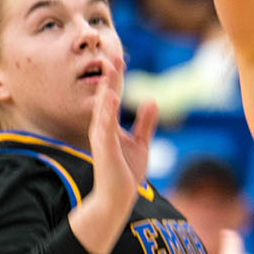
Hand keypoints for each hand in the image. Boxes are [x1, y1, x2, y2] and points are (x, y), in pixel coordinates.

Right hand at [82, 58, 158, 245]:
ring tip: (108, 71)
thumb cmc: (125, 173)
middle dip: (109, 77)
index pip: (113, 97)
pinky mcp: (104, 150)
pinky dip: (107, 113)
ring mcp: (102, 139)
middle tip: (111, 56)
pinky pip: (105, 128)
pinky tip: (110, 99)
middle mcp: (102, 129)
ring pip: (103, 110)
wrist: (116, 198)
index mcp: (110, 126)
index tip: (119, 58)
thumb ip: (145, 123)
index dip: (116, 78)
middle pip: (106, 98)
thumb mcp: (140, 143)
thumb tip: (151, 101)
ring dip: (106, 90)